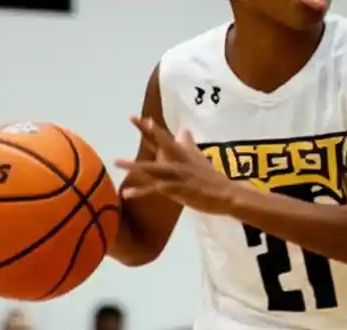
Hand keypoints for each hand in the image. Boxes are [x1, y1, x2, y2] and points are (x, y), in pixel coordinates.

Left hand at [116, 117, 235, 214]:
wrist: (228, 194)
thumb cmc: (212, 179)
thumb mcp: (200, 159)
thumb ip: (188, 145)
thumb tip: (182, 129)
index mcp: (184, 154)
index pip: (165, 138)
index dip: (151, 127)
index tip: (138, 117)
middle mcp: (180, 161)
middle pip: (161, 143)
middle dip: (147, 131)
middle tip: (132, 118)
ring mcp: (179, 175)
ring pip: (154, 168)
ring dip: (135, 165)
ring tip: (117, 162)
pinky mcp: (179, 190)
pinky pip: (156, 190)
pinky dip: (142, 191)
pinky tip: (128, 194)